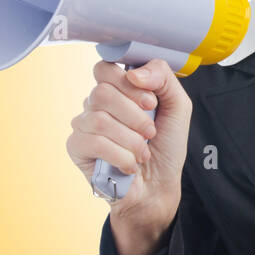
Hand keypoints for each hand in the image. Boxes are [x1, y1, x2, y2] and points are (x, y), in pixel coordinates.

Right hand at [66, 58, 192, 248]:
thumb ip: (163, 78)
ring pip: (99, 119)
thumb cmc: (165, 146)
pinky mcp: (77, 147)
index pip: (105, 68)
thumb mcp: (177, 106)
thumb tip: (133, 73)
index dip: (128, 84)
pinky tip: (130, 164)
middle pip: (102, 92)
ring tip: (143, 152)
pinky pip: (94, 142)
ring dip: (131, 140)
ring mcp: (83, 124)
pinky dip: (121, 155)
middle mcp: (96, 103)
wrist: (158, 186)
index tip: (151, 102)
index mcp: (117, 89)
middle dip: (135, 116)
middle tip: (150, 132)